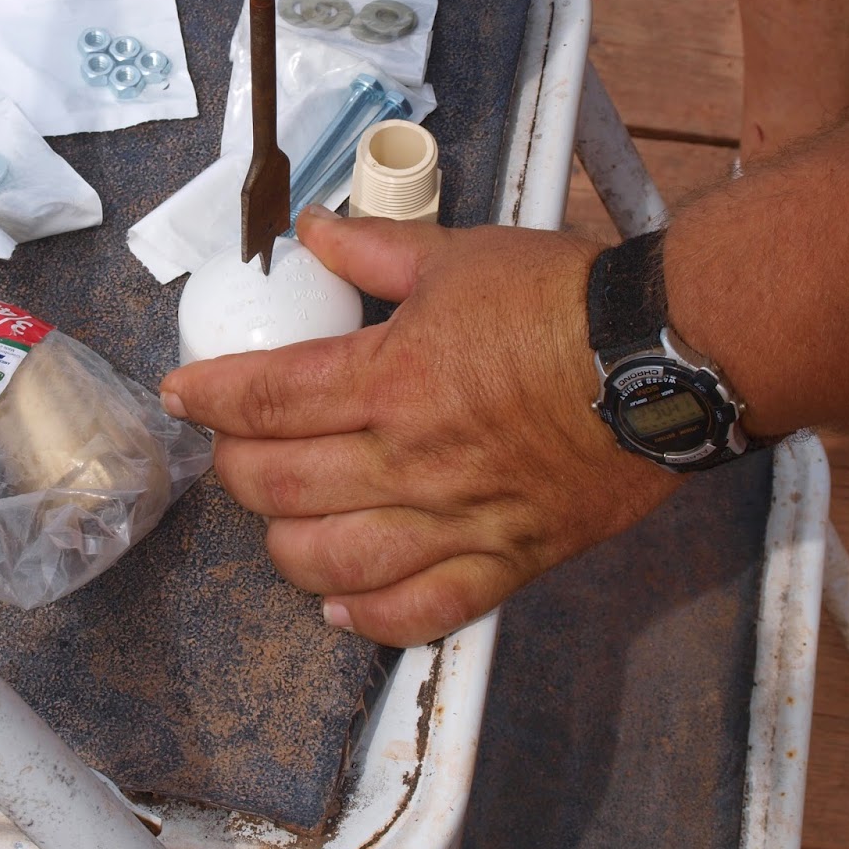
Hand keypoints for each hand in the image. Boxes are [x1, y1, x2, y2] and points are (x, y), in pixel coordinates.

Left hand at [159, 208, 680, 647]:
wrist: (665, 359)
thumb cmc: (563, 301)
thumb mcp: (461, 254)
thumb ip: (374, 248)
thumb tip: (310, 231)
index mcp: (394, 377)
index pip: (267, 398)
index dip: (208, 397)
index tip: (182, 394)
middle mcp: (413, 458)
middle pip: (282, 485)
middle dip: (234, 468)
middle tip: (231, 449)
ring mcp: (458, 518)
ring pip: (336, 560)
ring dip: (286, 545)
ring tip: (278, 522)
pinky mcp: (507, 559)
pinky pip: (425, 610)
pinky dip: (372, 617)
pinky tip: (340, 606)